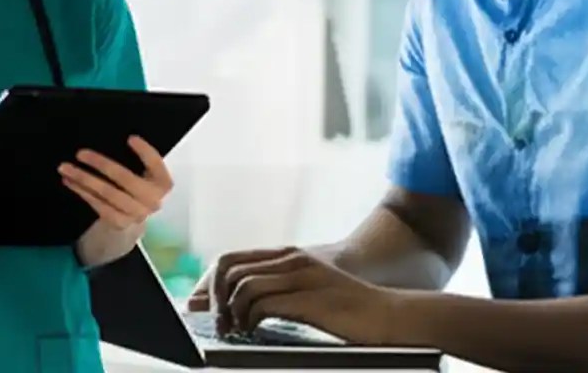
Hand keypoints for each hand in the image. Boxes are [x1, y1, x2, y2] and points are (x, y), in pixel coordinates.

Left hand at [58, 136, 173, 229]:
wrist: (133, 218)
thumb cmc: (136, 187)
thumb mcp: (144, 174)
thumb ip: (136, 161)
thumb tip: (112, 139)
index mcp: (163, 183)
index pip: (155, 164)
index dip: (145, 152)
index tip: (130, 138)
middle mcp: (152, 200)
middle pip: (126, 179)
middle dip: (102, 164)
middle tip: (80, 153)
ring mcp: (135, 213)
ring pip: (107, 193)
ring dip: (84, 179)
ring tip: (65, 167)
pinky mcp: (118, 222)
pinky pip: (96, 204)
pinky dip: (81, 191)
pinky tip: (70, 181)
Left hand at [206, 247, 399, 345]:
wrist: (387, 316)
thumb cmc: (347, 310)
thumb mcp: (307, 290)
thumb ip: (275, 290)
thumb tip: (232, 307)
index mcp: (289, 255)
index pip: (230, 258)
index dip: (207, 284)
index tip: (200, 308)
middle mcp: (293, 259)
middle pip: (229, 268)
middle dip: (214, 299)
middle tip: (219, 325)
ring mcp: (302, 276)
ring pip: (242, 285)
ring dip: (231, 312)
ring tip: (236, 331)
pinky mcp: (310, 298)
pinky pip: (264, 304)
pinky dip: (250, 320)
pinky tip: (255, 331)